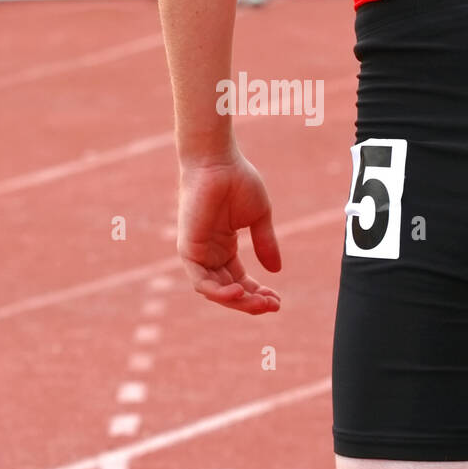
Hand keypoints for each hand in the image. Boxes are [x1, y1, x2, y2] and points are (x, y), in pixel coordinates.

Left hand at [176, 150, 281, 314]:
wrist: (219, 162)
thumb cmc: (237, 181)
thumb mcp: (258, 218)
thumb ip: (265, 243)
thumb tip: (276, 271)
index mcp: (224, 247)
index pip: (240, 280)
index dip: (258, 294)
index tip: (278, 301)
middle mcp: (210, 253)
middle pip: (229, 290)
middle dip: (251, 302)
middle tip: (273, 306)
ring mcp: (198, 253)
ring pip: (215, 291)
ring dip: (238, 301)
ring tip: (260, 303)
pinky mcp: (188, 249)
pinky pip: (200, 281)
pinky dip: (219, 292)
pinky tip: (239, 292)